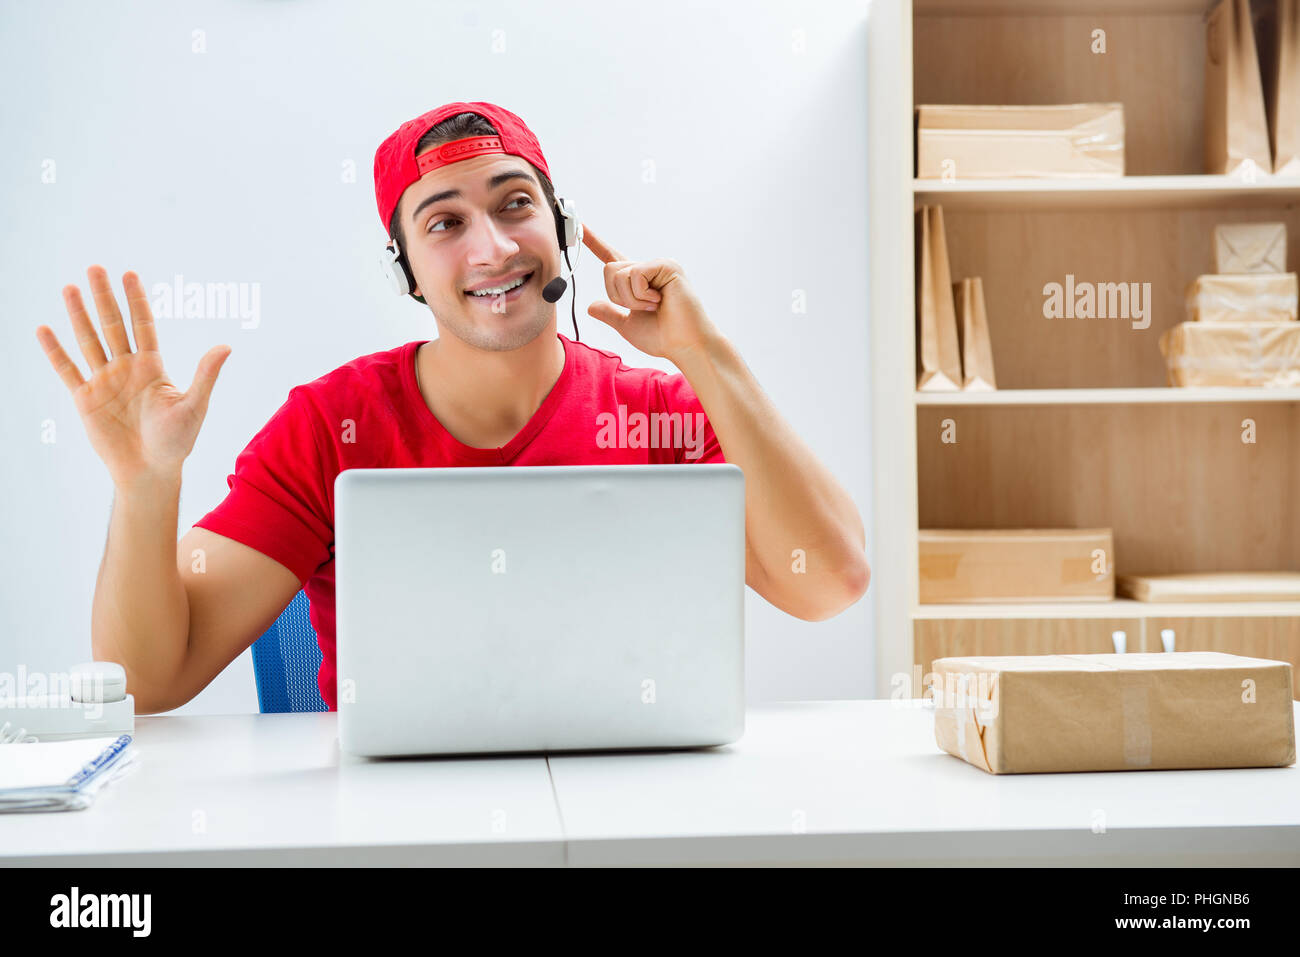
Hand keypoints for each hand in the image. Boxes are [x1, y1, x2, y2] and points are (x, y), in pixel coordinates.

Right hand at [35, 266, 231, 487]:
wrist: (150, 471)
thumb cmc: (177, 441)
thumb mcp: (194, 406)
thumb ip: (206, 375)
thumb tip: (226, 345)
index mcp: (152, 367)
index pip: (143, 325)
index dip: (136, 301)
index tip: (130, 274)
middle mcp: (126, 368)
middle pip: (112, 326)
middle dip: (104, 298)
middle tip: (95, 268)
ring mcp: (104, 382)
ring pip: (89, 341)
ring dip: (78, 315)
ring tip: (69, 288)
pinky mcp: (85, 399)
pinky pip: (68, 370)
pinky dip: (55, 352)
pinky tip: (44, 330)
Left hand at [582, 225, 718, 363]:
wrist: (685, 345)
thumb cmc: (663, 337)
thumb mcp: (627, 326)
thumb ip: (610, 314)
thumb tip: (590, 306)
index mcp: (638, 281)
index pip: (612, 258)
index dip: (595, 242)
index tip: (582, 226)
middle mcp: (647, 269)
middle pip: (609, 269)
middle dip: (618, 296)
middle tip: (643, 309)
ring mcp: (658, 265)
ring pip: (618, 273)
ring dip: (630, 299)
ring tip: (654, 306)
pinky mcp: (666, 265)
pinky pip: (635, 274)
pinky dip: (641, 295)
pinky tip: (659, 301)